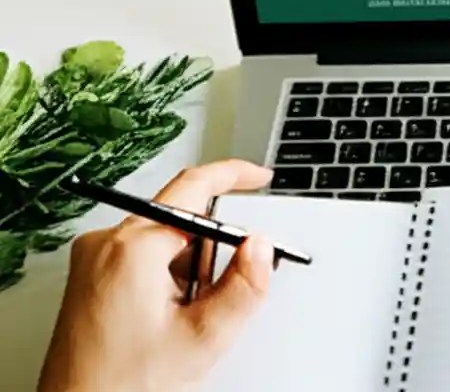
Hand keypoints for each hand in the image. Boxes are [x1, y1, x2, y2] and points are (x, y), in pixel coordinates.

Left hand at [39, 160, 276, 391]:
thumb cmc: (121, 385)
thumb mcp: (202, 338)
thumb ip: (243, 287)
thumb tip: (261, 247)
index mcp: (132, 248)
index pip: (193, 186)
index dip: (235, 176)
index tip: (259, 177)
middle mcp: (106, 244)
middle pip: (182, 221)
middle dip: (212, 253)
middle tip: (215, 297)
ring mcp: (94, 259)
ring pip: (166, 242)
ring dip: (189, 272)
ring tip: (181, 319)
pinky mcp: (91, 276)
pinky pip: (144, 258)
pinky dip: (168, 280)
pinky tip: (165, 319)